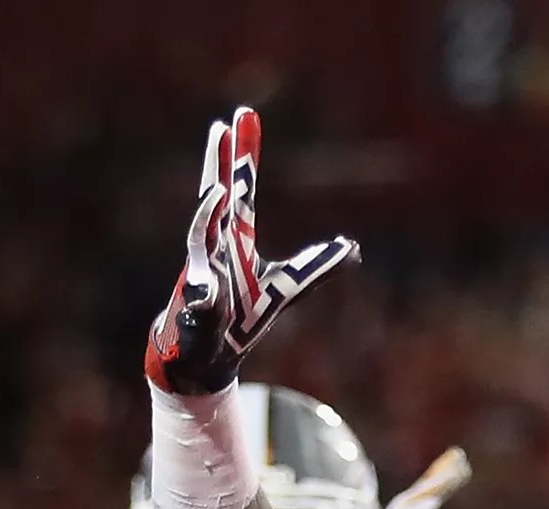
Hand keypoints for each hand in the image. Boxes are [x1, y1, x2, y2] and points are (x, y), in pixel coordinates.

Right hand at [146, 106, 358, 394]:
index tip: (242, 116)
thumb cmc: (240, 313)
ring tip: (219, 192)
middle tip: (222, 124)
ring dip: (208, 216)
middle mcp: (215, 247)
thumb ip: (317, 267)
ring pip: (201, 238)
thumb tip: (353, 248)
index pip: (241, 188)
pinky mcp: (196, 309)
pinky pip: (200, 300)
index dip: (244, 154)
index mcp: (236, 237)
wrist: (205, 352)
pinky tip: (209, 294)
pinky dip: (204, 296)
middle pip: (217, 197)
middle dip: (219, 163)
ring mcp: (201, 273)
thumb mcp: (288, 288)